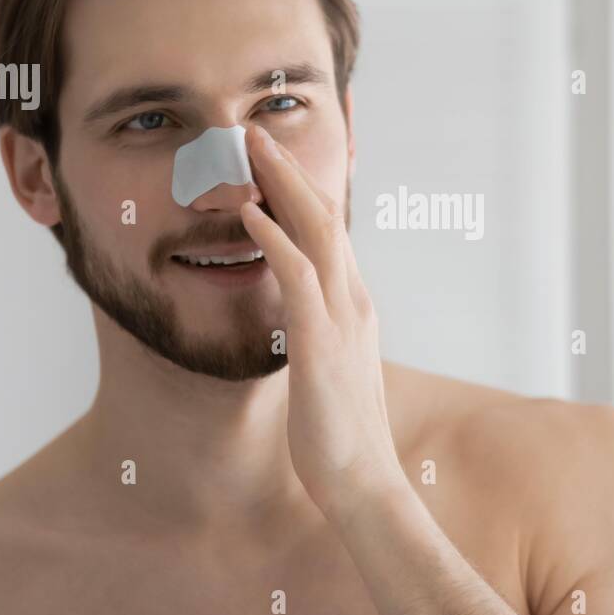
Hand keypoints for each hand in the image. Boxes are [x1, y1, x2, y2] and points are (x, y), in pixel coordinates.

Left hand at [239, 125, 406, 521]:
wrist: (363, 483)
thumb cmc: (339, 434)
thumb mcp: (328, 369)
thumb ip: (317, 333)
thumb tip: (298, 315)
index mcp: (354, 306)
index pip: (333, 232)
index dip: (308, 189)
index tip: (280, 157)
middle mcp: (354, 301)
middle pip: (327, 216)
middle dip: (292, 170)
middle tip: (259, 131)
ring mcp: (342, 318)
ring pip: (318, 232)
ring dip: (283, 185)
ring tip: (252, 148)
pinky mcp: (321, 343)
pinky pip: (298, 277)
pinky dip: (275, 240)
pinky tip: (251, 214)